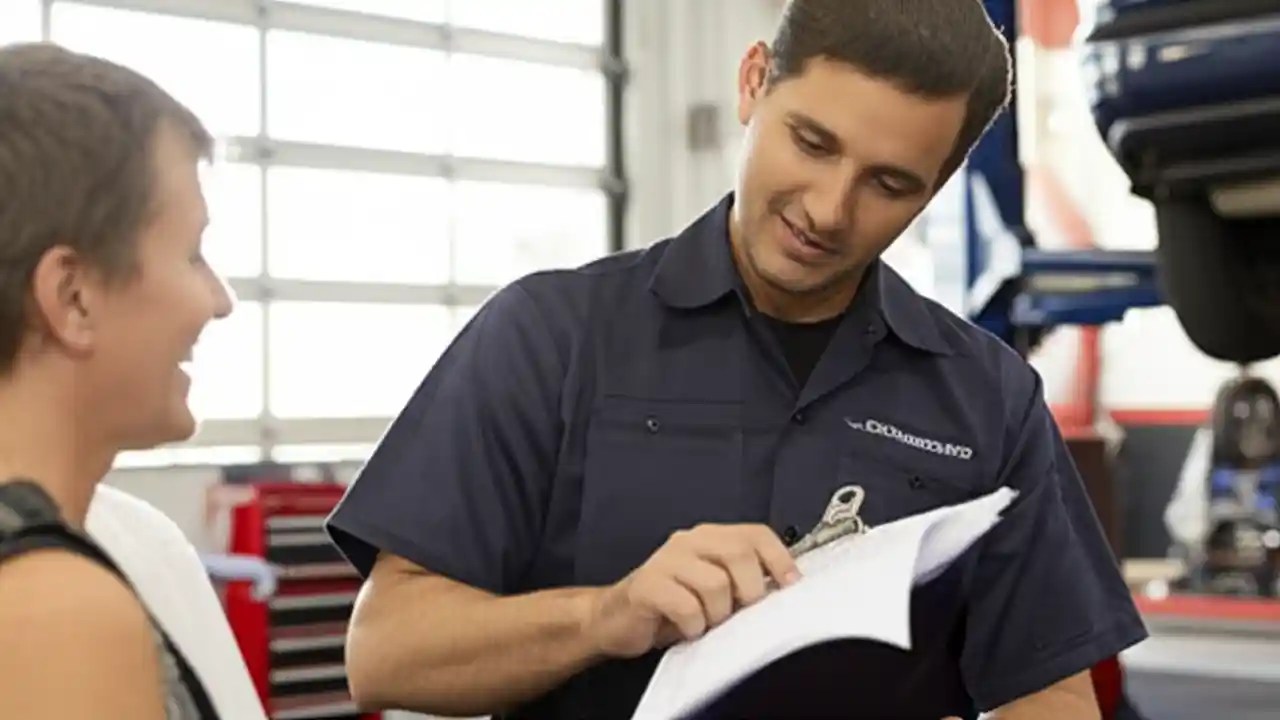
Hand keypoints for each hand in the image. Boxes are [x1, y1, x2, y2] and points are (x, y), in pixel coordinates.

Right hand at [583, 524, 800, 658]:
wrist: (614, 619)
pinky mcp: (647, 586)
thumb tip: (783, 590)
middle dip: (749, 590)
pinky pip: (687, 606)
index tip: (791, 584)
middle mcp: (688, 541)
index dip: (779, 558)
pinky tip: (687, 629)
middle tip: (740, 612)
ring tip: (707, 623)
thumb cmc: (670, 607)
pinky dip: (694, 625)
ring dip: (719, 614)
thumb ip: (741, 580)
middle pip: (739, 553)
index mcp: (709, 538)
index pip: (754, 534)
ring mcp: (665, 561)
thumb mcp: (713, 590)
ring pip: (715, 583)